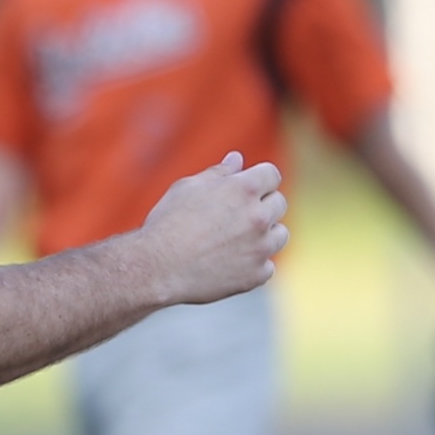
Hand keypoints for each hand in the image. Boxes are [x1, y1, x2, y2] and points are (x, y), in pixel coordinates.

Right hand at [138, 152, 287, 305]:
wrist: (155, 268)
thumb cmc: (167, 224)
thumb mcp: (187, 188)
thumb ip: (218, 173)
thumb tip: (237, 159)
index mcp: (244, 188)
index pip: (272, 175)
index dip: (258, 181)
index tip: (244, 192)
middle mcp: (258, 216)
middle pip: (279, 204)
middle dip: (261, 207)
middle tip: (233, 218)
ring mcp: (260, 248)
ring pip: (280, 235)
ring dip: (264, 235)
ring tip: (235, 241)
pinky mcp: (255, 275)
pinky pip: (267, 267)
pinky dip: (254, 265)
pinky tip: (231, 264)